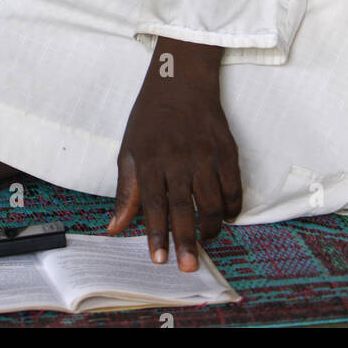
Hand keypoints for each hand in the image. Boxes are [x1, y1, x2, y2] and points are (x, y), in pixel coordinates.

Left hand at [106, 37, 241, 270]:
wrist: (181, 80)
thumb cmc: (150, 118)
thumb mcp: (129, 150)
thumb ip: (125, 191)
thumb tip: (113, 228)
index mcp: (150, 159)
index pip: (152, 203)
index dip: (156, 233)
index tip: (158, 260)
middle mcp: (178, 158)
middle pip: (183, 207)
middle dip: (185, 240)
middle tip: (188, 267)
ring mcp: (205, 154)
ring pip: (212, 201)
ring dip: (211, 227)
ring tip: (205, 241)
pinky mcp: (226, 150)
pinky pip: (233, 187)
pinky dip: (232, 206)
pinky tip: (226, 217)